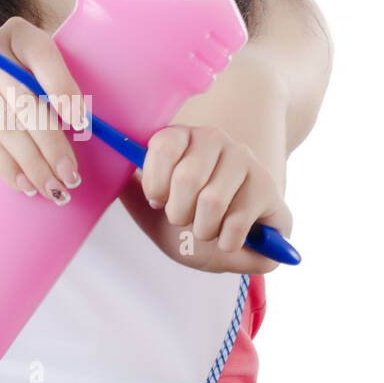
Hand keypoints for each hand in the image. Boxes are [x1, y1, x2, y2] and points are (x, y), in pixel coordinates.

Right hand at [0, 16, 87, 202]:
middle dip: (51, 142)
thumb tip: (92, 134)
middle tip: (70, 175)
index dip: (63, 87)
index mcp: (19, 35)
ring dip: (32, 161)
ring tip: (51, 187)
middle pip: (24, 96)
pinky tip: (23, 183)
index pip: (41, 53)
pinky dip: (6, 165)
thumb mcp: (32, 90)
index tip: (81, 123)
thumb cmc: (7, 100)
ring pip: (4, 122)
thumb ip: (55, 101)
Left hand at [138, 123, 292, 273]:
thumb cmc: (189, 221)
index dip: (156, 183)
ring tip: (208, 230)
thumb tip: (114, 177)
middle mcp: (217, 140)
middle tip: (184, 221)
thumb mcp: (151, 213)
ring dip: (203, 231)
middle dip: (179, 214)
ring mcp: (246, 161)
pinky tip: (231, 239)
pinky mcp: (268, 188)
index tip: (158, 202)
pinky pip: (237, 222)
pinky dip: (227, 243)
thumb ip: (131, 193)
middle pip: (187, 177)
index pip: (163, 145)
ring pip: (212, 201)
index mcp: (184, 137)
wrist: (230, 245)